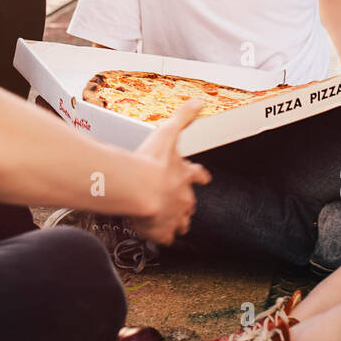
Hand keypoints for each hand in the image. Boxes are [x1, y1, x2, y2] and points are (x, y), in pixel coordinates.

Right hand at [129, 100, 211, 245]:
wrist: (138, 187)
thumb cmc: (150, 162)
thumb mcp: (168, 133)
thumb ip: (183, 117)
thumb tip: (198, 102)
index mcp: (184, 175)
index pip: (198, 175)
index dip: (200, 176)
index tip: (203, 177)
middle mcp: (183, 197)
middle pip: (190, 203)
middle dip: (186, 203)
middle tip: (180, 203)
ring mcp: (173, 216)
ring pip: (181, 223)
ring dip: (178, 222)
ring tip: (173, 224)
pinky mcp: (162, 231)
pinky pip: (165, 238)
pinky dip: (161, 237)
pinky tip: (155, 236)